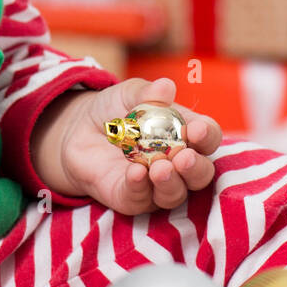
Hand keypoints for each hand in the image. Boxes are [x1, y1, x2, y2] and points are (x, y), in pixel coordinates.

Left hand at [30, 76, 222, 216]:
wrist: (78, 129)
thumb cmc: (114, 109)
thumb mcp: (128, 94)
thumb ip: (147, 93)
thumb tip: (165, 87)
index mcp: (187, 135)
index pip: (208, 138)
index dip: (207, 135)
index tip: (196, 129)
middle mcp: (178, 165)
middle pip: (201, 174)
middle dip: (195, 167)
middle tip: (184, 157)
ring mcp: (156, 186)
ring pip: (175, 194)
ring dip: (171, 182)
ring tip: (160, 167)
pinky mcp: (132, 199)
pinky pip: (141, 199)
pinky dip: (139, 187)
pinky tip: (134, 172)